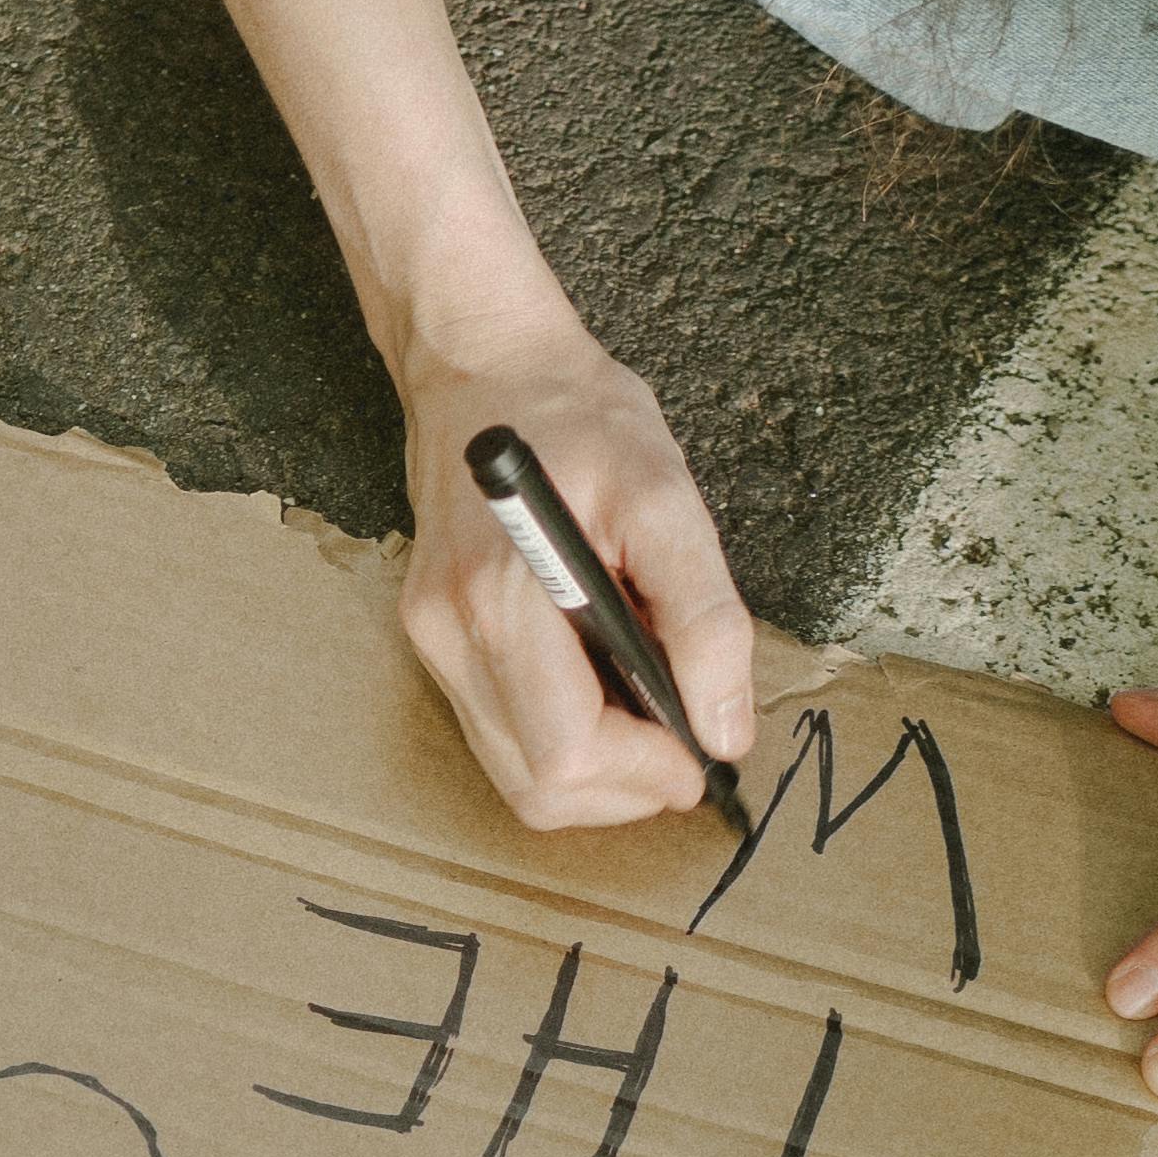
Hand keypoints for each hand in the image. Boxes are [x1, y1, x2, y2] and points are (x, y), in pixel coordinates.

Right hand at [390, 311, 754, 829]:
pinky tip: (604, 690)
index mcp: (500, 601)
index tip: (702, 750)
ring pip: (514, 775)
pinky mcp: (433, 642)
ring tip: (649, 716)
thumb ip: (704, 618)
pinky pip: (500, 736)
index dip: (646, 773)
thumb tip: (725, 727)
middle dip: (623, 790)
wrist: (484, 366)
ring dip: (596, 773)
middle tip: (683, 747)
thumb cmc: (577, 418)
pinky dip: (564, 741)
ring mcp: (433, 645)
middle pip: (536, 787)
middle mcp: (451, 637)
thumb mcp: (667, 497)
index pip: (568, 753)